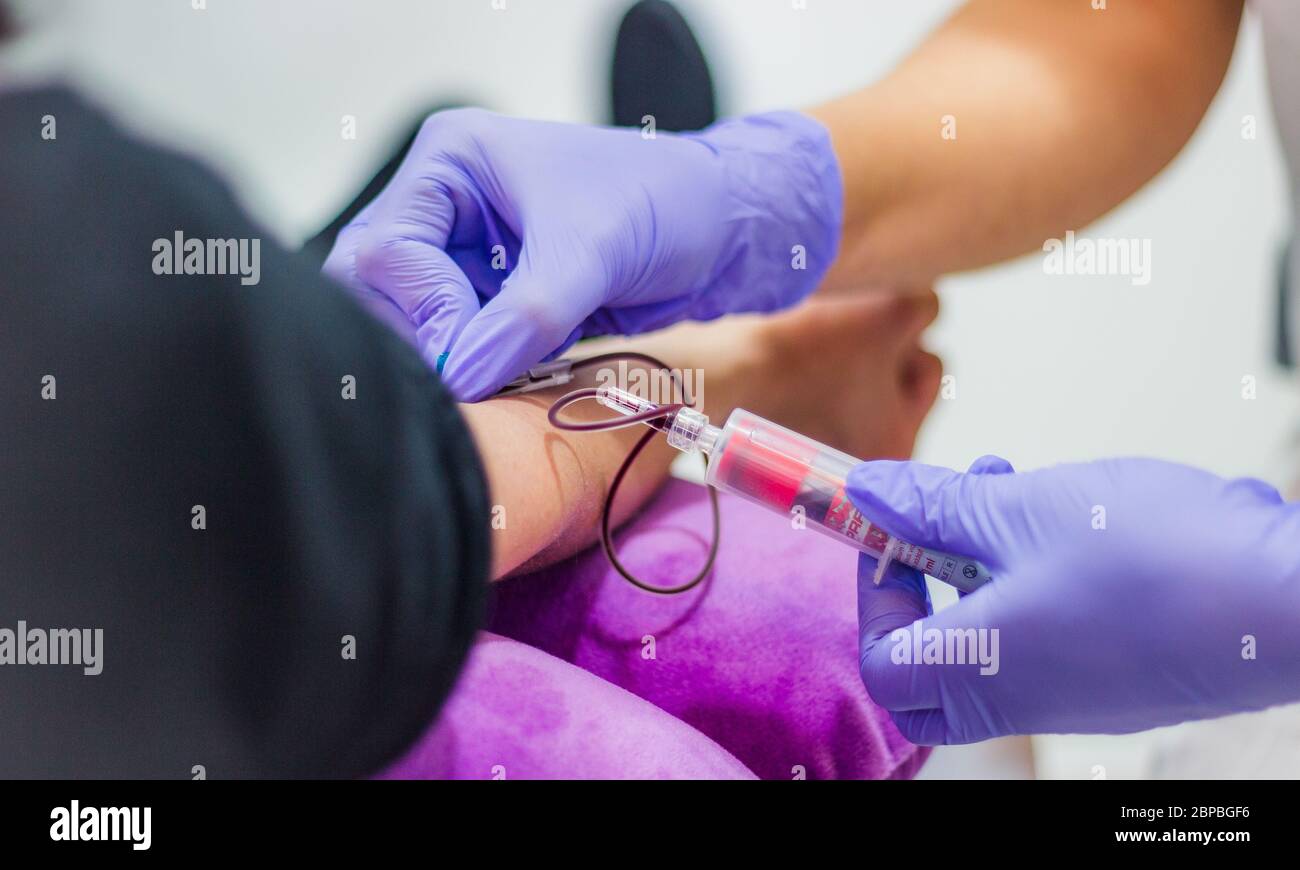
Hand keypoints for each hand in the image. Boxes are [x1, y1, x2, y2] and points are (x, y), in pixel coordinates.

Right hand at [322, 108, 841, 399]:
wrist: (721, 229)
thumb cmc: (665, 203)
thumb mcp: (592, 252)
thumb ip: (524, 317)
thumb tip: (459, 377)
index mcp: (452, 163)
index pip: (386, 247)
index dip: (421, 309)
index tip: (464, 357)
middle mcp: (446, 206)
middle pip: (381, 287)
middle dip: (421, 336)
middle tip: (464, 379)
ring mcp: (467, 255)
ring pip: (417, 324)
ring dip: (453, 359)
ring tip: (498, 381)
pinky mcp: (494, 298)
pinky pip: (461, 345)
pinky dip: (481, 370)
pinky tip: (513, 380)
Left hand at [848, 456, 1299, 743]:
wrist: (1293, 600)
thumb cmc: (1157, 560)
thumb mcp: (1020, 510)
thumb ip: (936, 506)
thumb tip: (868, 495)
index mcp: (982, 671)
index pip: (882, 661)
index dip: (877, 590)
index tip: (897, 529)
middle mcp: (1025, 698)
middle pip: (931, 661)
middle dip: (926, 577)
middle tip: (945, 512)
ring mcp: (1077, 693)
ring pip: (992, 635)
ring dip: (983, 556)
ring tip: (1012, 486)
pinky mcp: (1121, 675)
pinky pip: (1049, 634)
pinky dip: (1034, 573)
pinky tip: (1067, 516)